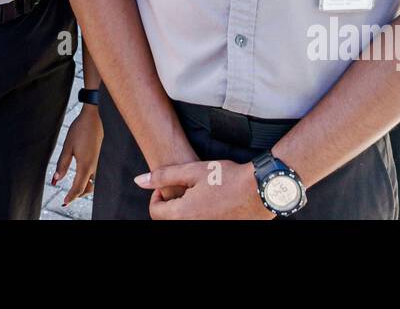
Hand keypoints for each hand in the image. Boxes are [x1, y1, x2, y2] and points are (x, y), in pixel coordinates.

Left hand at [52, 106, 102, 203]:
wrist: (94, 117)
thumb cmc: (80, 129)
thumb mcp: (67, 146)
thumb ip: (62, 164)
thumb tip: (56, 179)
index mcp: (85, 165)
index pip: (78, 187)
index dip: (71, 197)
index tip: (64, 202)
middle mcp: (95, 166)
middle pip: (88, 188)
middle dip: (78, 195)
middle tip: (67, 198)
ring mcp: (99, 162)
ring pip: (94, 183)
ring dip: (85, 189)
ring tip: (74, 190)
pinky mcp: (100, 158)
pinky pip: (96, 175)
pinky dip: (89, 181)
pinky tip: (82, 177)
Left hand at [139, 160, 273, 219]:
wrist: (260, 190)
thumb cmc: (227, 178)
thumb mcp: (192, 170)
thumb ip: (163, 176)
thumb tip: (139, 181)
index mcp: (182, 214)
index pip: (155, 212)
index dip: (157, 196)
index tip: (167, 186)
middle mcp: (193, 227)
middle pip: (170, 219)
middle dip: (172, 205)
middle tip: (185, 189)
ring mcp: (208, 230)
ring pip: (187, 222)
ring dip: (187, 210)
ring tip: (200, 195)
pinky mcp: (221, 230)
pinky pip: (203, 223)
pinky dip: (203, 215)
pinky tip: (214, 203)